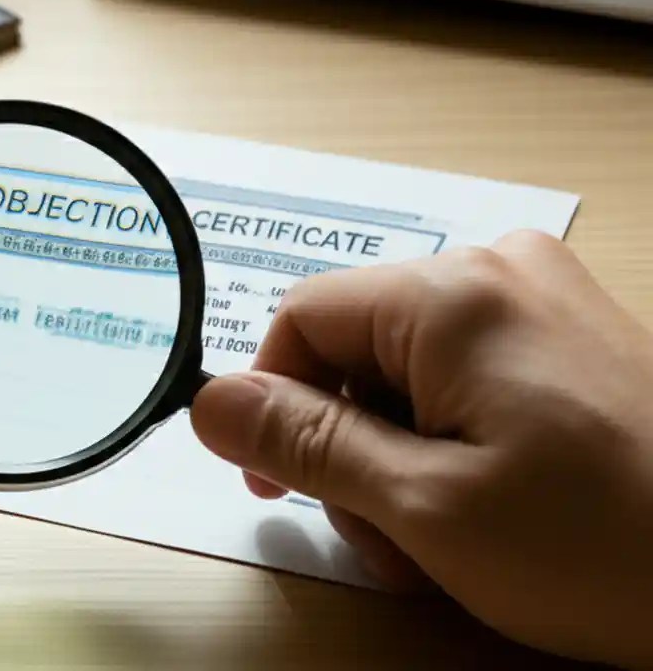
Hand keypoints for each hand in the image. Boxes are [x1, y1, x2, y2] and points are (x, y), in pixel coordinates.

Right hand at [189, 230, 652, 667]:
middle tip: (396, 538)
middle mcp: (497, 271)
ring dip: (402, 462)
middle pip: (356, 350)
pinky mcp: (569, 337)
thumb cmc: (607, 546)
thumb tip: (210, 402)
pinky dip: (453, 445)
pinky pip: (465, 378)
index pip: (301, 319)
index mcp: (453, 296)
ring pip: (407, 374)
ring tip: (451, 540)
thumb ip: (305, 445)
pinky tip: (489, 511)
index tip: (274, 486)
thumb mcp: (424, 507)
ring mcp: (541, 300)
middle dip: (352, 451)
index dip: (269, 406)